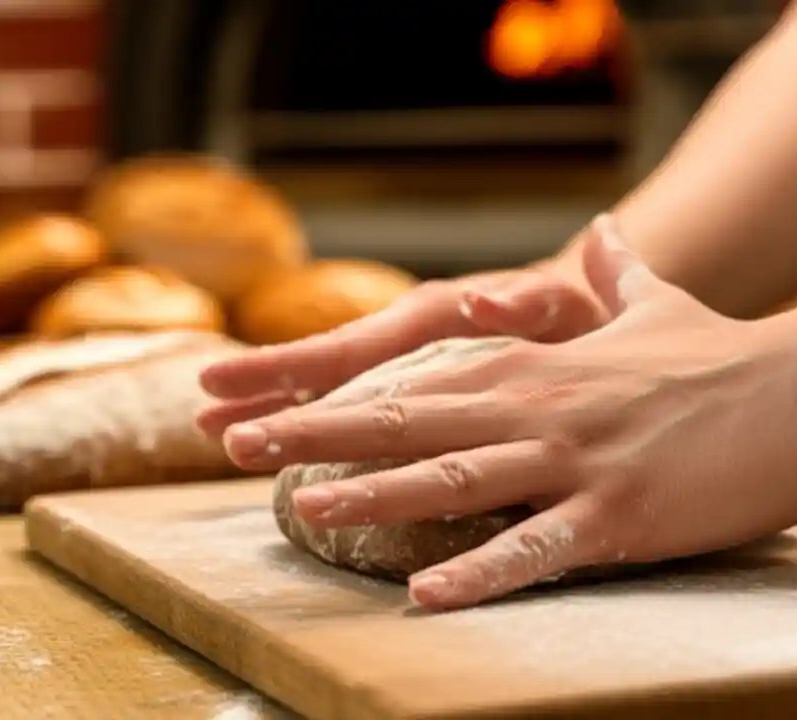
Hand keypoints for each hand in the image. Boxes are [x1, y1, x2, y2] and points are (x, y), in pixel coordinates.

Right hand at [195, 245, 607, 438]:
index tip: (234, 381)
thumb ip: (533, 307)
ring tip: (211, 429)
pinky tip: (274, 446)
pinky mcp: (420, 389)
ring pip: (334, 385)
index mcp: (441, 315)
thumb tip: (482, 303)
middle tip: (203, 414)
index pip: (359, 343)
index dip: (296, 365)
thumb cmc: (582, 320)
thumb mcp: (571, 312)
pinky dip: (316, 422)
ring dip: (277, 405)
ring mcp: (412, 362)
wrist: (593, 322)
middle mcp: (414, 335)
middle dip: (269, 387)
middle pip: (331, 363)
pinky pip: (360, 405)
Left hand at [221, 215, 796, 609]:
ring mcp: (575, 463)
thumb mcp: (656, 305)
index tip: (272, 404)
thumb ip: (615, 274)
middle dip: (319, 434)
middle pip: (410, 422)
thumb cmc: (724, 354)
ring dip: (376, 495)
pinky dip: (480, 572)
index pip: (417, 381)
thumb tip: (605, 231)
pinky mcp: (619, 515)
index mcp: (534, 368)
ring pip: (455, 479)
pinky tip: (426, 595)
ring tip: (304, 508)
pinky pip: (536, 549)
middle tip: (237, 442)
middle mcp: (538, 410)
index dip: (338, 396)